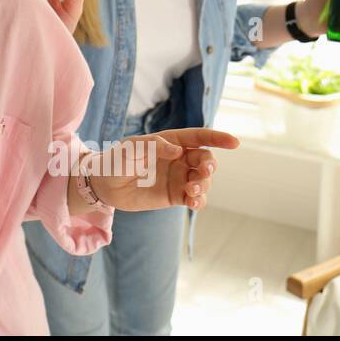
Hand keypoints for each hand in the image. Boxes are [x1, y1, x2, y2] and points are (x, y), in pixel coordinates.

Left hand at [87, 127, 239, 211]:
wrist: (104, 184)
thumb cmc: (117, 159)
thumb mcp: (131, 148)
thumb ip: (154, 146)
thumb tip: (178, 151)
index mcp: (170, 141)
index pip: (199, 137)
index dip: (218, 138)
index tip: (235, 143)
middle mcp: (178, 159)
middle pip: (205, 159)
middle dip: (209, 165)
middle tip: (203, 172)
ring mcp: (178, 178)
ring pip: (204, 180)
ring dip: (204, 184)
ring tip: (191, 189)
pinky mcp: (174, 196)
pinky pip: (195, 198)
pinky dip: (199, 201)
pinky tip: (194, 202)